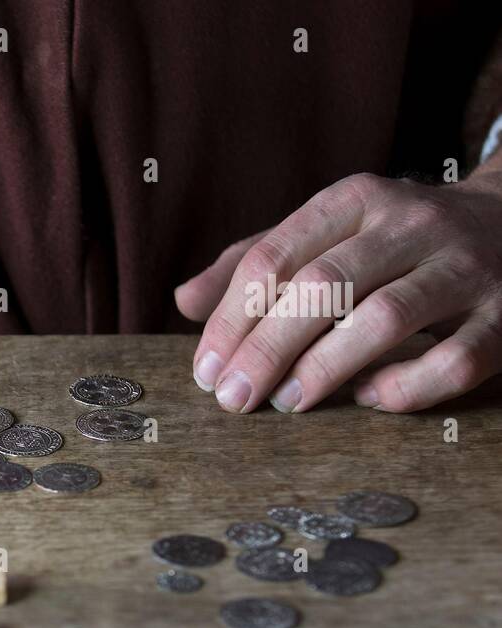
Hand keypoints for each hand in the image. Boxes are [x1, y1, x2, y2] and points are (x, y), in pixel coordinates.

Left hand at [175, 168, 501, 412]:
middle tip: (231, 398)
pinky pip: (453, 360)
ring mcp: (466, 269)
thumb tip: (184, 301)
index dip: (229, 319)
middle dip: (265, 349)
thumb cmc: (396, 242)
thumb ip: (257, 263)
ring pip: (384, 318)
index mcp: (356, 200)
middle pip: (321, 286)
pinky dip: (404, 388)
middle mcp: (412, 225)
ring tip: (286, 403)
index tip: (205, 370)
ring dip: (324, 369)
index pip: (274, 257)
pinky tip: (368, 400)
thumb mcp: (328, 232)